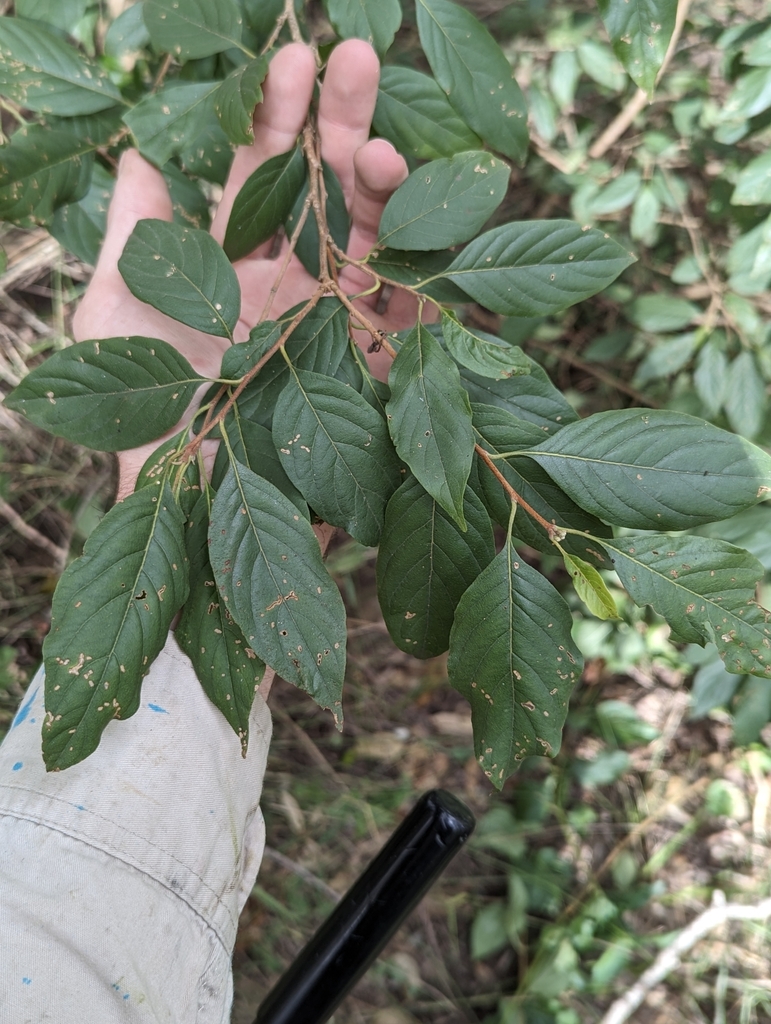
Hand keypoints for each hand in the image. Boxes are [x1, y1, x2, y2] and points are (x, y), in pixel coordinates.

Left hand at [72, 40, 416, 496]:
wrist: (186, 513)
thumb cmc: (138, 419)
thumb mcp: (116, 314)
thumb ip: (134, 233)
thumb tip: (136, 148)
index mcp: (237, 262)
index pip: (265, 172)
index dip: (278, 116)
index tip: (294, 58)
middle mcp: (293, 285)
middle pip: (329, 193)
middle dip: (343, 125)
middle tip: (360, 57)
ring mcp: (335, 328)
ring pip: (376, 246)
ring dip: (384, 196)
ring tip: (383, 153)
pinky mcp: (369, 376)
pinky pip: (407, 327)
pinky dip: (415, 290)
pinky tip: (412, 255)